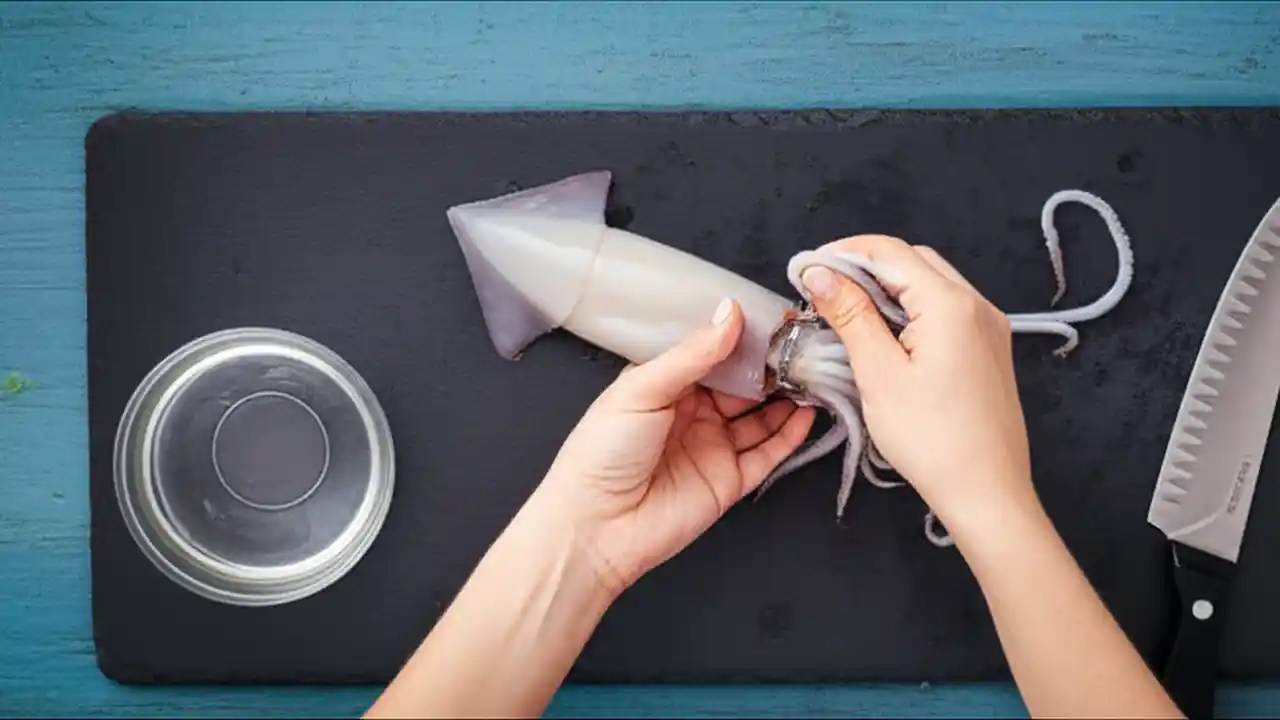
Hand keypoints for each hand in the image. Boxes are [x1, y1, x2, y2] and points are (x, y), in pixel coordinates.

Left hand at [536, 298, 814, 594]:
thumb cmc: (602, 451)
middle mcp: (692, 413)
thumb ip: (692, 354)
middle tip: (802, 343)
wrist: (596, 526)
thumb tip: (731, 313)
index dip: (742, 337)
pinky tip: (808, 412)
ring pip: (761, 417)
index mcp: (664, 385)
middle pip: (742, 384)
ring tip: (814, 372)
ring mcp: (713, 447)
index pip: (712, 353)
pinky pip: (768, 454)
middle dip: (771, 366)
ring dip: (786, 397)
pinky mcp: (730, 481)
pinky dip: (790, 434)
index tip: (775, 317)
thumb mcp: (642, 389)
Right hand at [798, 235, 1035, 545]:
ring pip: (932, 283)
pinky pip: (947, 309)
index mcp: (950, 304)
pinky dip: (912, 308)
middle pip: (914, 260)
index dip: (843, 252)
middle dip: (865, 265)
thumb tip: (819, 272)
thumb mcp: (879, 374)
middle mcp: (977, 304)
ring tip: (847, 311)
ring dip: (889, 286)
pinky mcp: (990, 348)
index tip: (805, 269)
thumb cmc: (931, 439)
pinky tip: (886, 333)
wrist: (988, 493)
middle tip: (822, 290)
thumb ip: (850, 315)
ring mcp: (989, 326)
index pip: (890, 252)